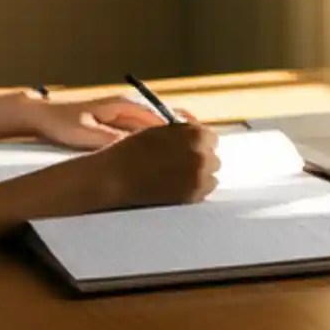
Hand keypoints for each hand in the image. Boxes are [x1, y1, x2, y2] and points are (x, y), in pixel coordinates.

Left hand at [29, 95, 194, 149]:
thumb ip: (112, 139)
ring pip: (157, 124)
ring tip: (192, 150)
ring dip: (173, 135)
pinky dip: (159, 138)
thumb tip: (135, 145)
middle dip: (184, 130)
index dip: (179, 126)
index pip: (159, 114)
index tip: (196, 137)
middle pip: (164, 117)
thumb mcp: (87, 134)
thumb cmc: (64, 123)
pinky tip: (167, 152)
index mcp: (123, 105)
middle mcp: (128, 106)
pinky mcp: (120, 122)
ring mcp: (125, 113)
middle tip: (203, 145)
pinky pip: (147, 130)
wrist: (45, 116)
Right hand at [96, 124, 219, 207]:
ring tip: (178, 177)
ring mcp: (199, 180)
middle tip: (181, 163)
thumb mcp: (160, 130)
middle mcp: (203, 157)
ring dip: (199, 176)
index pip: (211, 139)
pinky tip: (176, 188)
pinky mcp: (192, 199)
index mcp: (196, 136)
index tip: (189, 147)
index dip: (198, 143)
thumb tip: (197, 134)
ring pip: (210, 177)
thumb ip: (182, 132)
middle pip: (213, 158)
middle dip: (200, 159)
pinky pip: (202, 193)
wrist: (116, 178)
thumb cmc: (132, 150)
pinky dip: (193, 190)